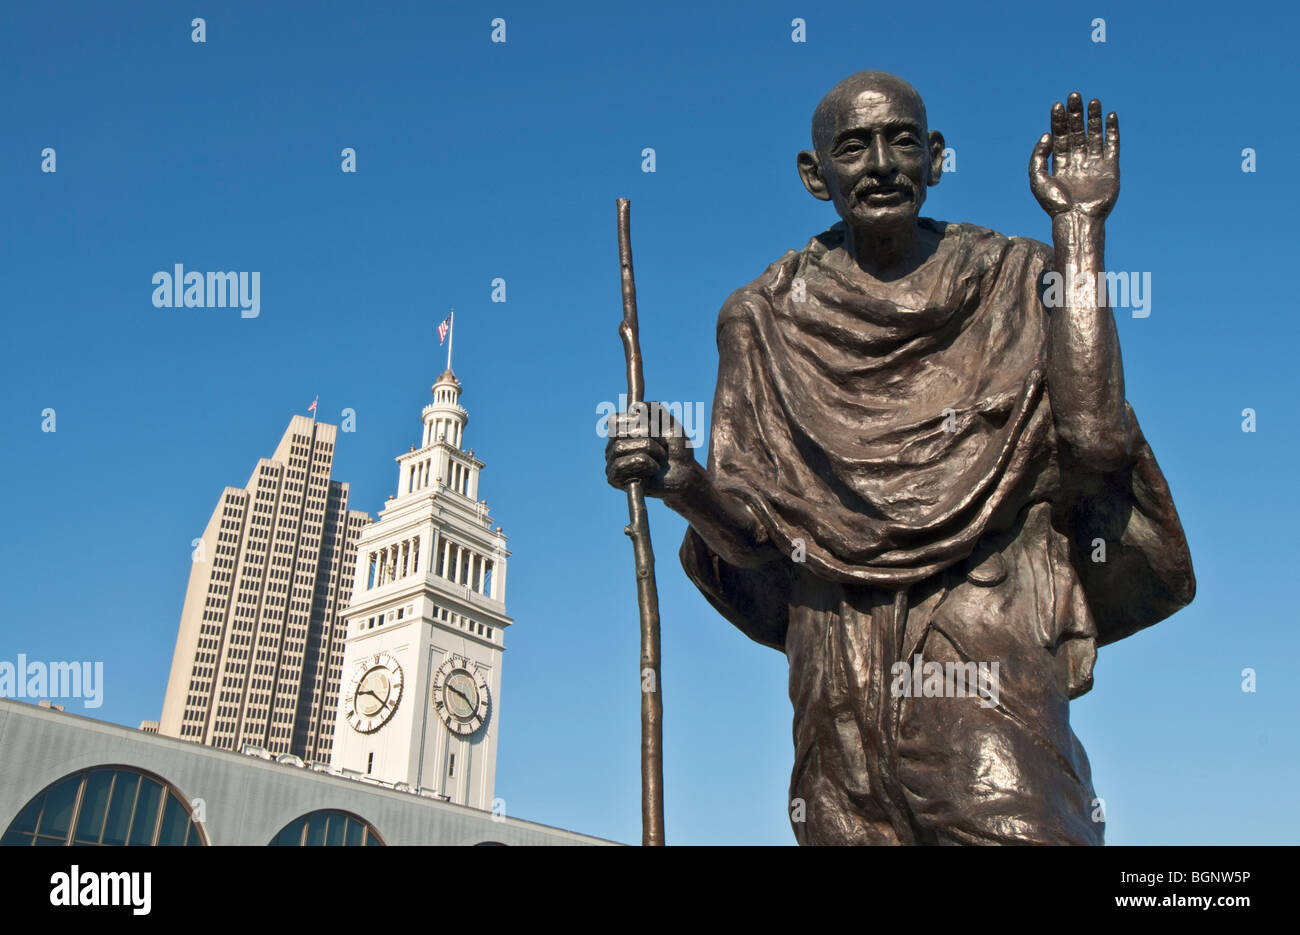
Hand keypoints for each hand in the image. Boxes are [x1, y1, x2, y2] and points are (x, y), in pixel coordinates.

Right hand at [604, 401, 701, 498]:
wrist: (686, 474)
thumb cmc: (675, 450)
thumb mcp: (668, 422)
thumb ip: (653, 408)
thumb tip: (635, 407)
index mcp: (621, 433)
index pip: (614, 420)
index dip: (637, 421)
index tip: (654, 428)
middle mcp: (612, 448)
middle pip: (618, 432)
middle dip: (648, 434)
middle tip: (662, 445)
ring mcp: (611, 464)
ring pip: (620, 447)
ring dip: (650, 450)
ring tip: (661, 459)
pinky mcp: (614, 480)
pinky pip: (622, 465)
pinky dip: (645, 464)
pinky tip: (654, 470)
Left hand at [1029, 92, 1118, 219]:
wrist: (1077, 219)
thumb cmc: (1055, 204)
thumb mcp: (1037, 179)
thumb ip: (1038, 156)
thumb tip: (1047, 135)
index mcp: (1060, 163)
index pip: (1059, 136)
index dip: (1059, 120)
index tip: (1058, 104)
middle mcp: (1077, 161)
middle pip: (1077, 131)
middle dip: (1075, 114)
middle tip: (1075, 95)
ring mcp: (1094, 163)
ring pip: (1094, 135)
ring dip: (1094, 118)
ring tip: (1093, 101)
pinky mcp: (1110, 167)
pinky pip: (1112, 145)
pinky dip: (1112, 130)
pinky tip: (1110, 115)